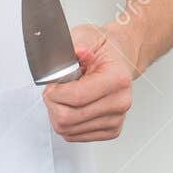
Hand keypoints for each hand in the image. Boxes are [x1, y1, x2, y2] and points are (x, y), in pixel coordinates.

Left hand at [43, 23, 134, 142]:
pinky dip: (65, 123)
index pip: (77, 97)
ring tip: (63, 96)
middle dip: (52, 104)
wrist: (120, 59)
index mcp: (117, 79)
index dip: (55, 92)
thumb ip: (80, 43)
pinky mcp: (110, 130)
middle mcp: (120, 102)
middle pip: (69, 118)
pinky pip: (74, 136)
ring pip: (68, 130)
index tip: (51, 84)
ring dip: (57, 113)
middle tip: (53, 90)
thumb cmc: (104, 50)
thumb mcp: (88, 36)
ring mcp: (117, 119)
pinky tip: (71, 106)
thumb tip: (78, 50)